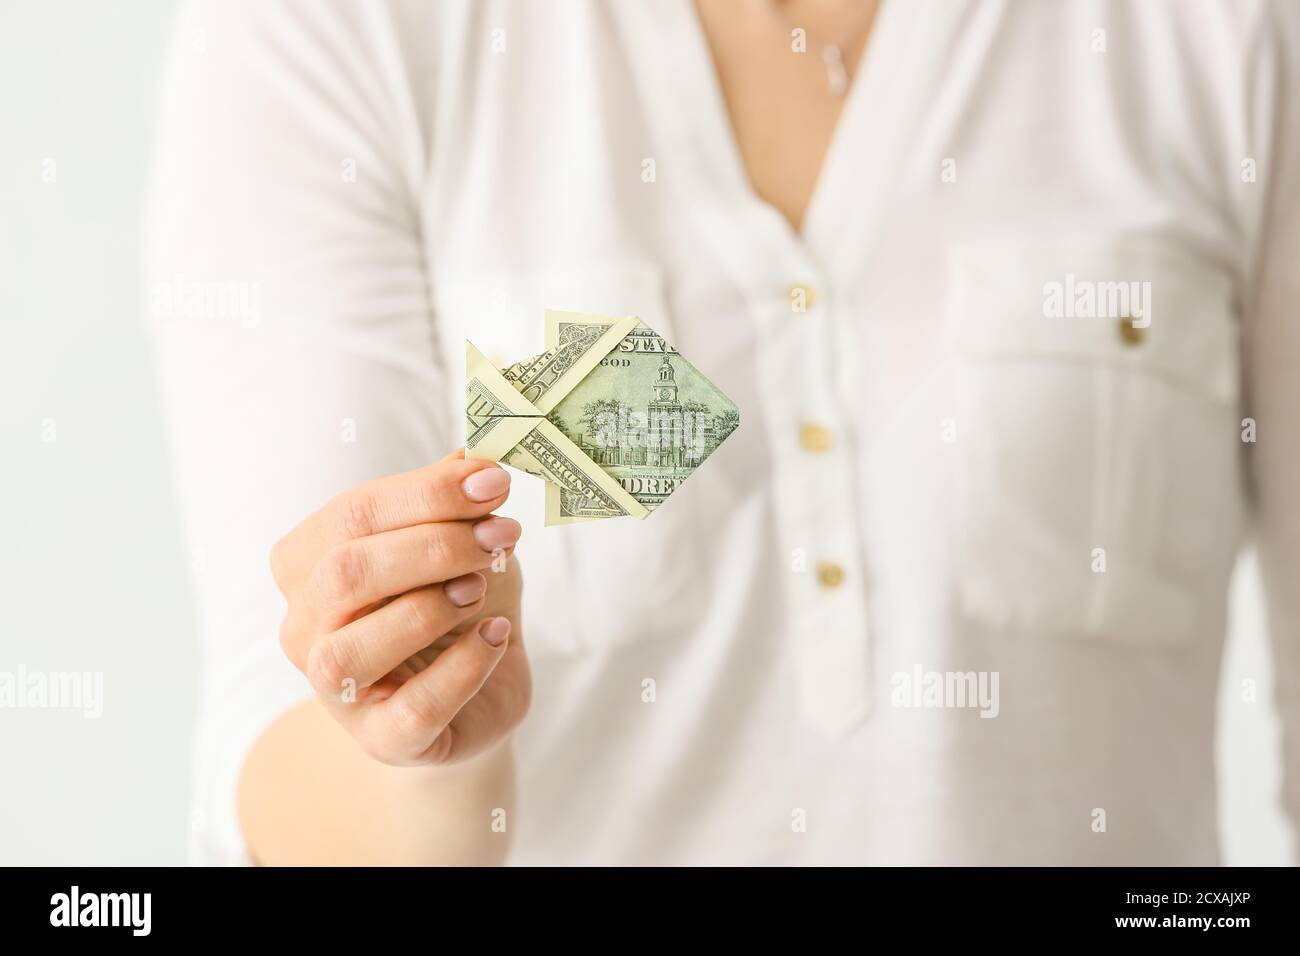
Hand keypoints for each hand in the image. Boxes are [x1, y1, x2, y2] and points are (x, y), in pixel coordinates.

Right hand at [270, 450, 529, 765]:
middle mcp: (303, 629)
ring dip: (432, 607)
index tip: (492, 482)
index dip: (426, 493)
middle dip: (434, 546)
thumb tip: (474, 457)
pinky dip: (464, 666)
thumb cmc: (456, 605)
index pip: (352, 514)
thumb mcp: (459, 541)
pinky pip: (413, 706)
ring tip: (483, 587)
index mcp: (308, 564)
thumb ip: (455, 499)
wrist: (478, 694)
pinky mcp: (382, 740)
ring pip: (355, 648)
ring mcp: (336, 692)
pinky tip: (495, 636)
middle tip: (501, 534)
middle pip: (347, 573)